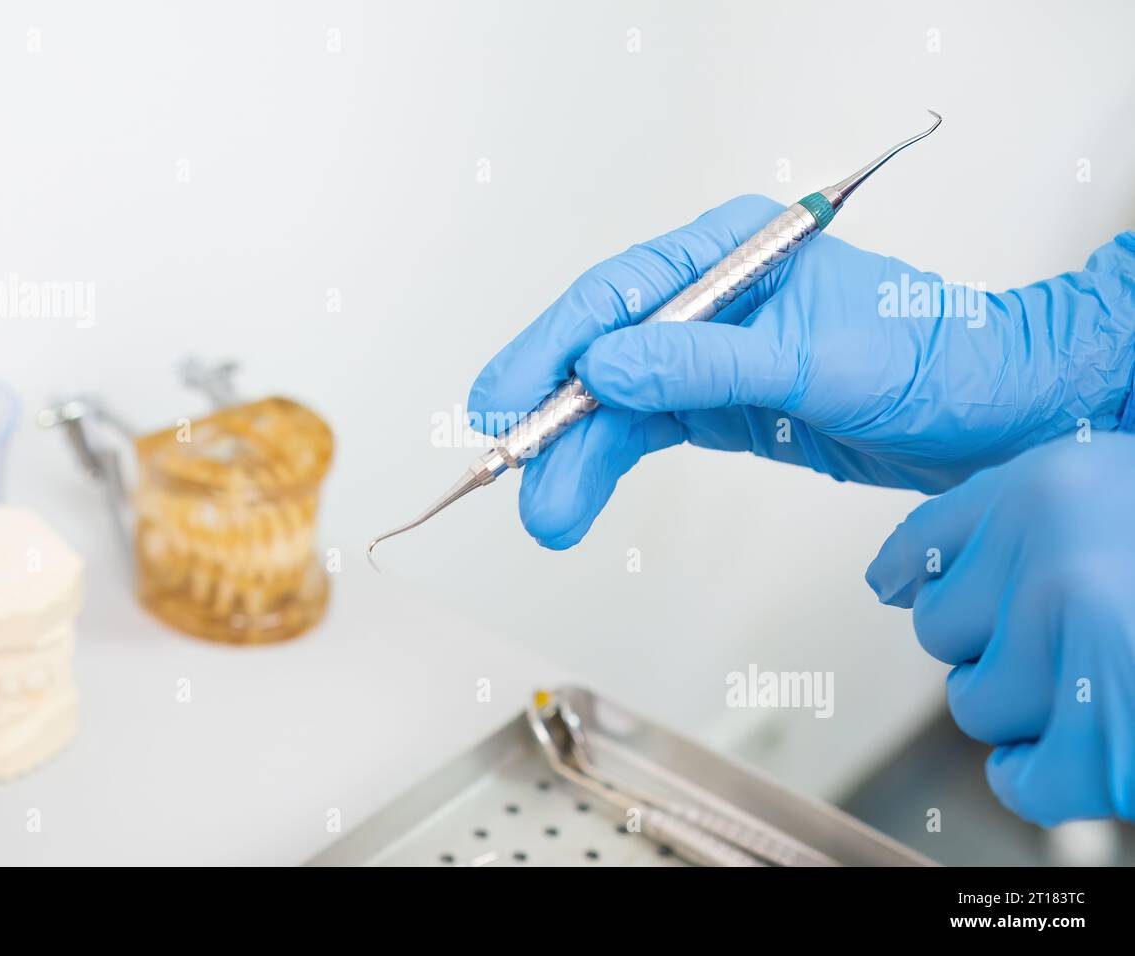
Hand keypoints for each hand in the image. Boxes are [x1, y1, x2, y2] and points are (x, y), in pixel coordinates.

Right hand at [468, 195, 1134, 547]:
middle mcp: (708, 295)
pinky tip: (575, 496)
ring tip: (547, 515)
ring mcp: (706, 352)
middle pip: (599, 351)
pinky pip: (640, 431)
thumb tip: (606, 365)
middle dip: (553, 416)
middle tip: (511, 471)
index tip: (505, 400)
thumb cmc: (928, 359)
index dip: (550, 347)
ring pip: (613, 403)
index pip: (617, 294)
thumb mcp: (814, 362)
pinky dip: (604, 465)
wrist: (991, 414)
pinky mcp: (715, 402)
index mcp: (731, 250)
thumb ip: (706, 363)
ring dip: (574, 457)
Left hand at [866, 433, 1134, 825]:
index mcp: (1050, 489)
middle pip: (941, 632)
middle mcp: (1054, 564)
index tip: (965, 589)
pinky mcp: (1113, 747)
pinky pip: (1023, 778)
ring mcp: (1083, 656)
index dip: (946, 578)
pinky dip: (1041, 773)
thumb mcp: (1101, 489)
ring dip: (1025, 704)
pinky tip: (1084, 739)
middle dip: (999, 641)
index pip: (921, 550)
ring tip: (1107, 673)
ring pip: (975, 703)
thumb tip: (882, 581)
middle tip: (1084, 628)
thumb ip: (990, 519)